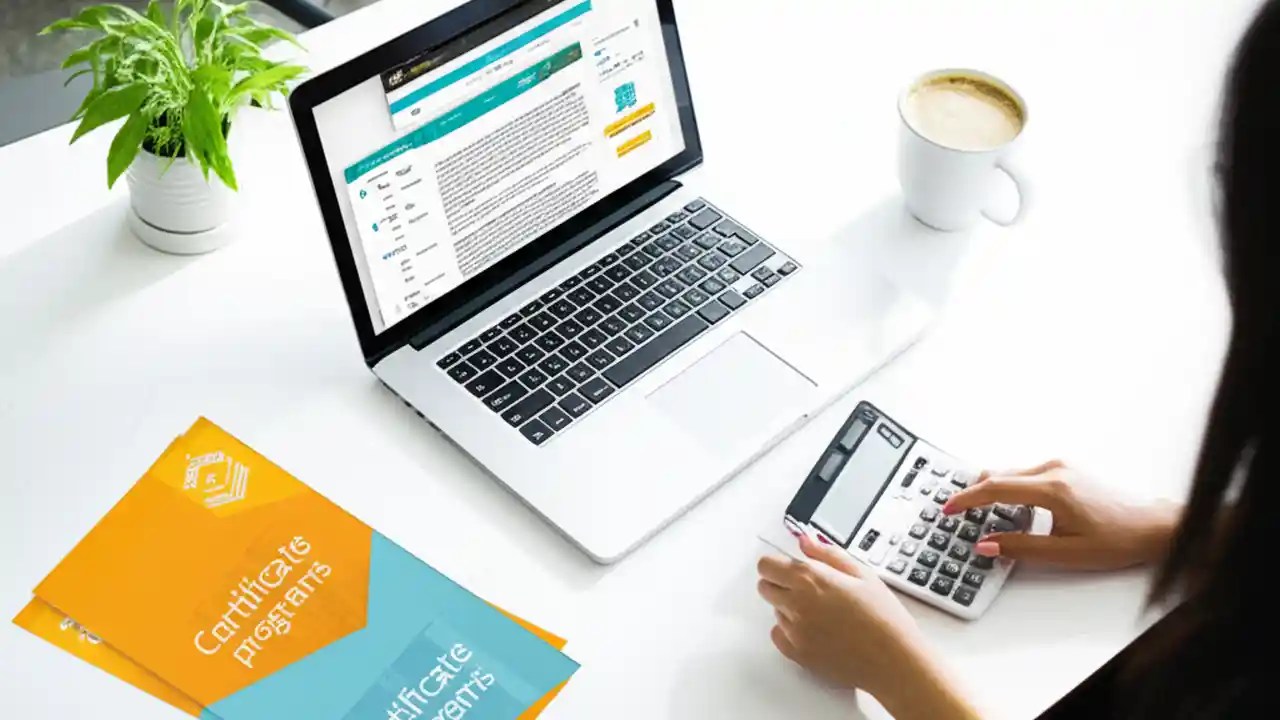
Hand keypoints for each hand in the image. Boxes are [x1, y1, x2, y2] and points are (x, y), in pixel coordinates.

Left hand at [757, 534, 977, 718]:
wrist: (895, 661)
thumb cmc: (884, 616)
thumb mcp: (863, 574)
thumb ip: (828, 553)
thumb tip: (804, 541)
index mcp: (811, 578)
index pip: (766, 564)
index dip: (777, 564)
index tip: (790, 568)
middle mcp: (796, 603)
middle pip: (765, 587)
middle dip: (780, 584)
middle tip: (809, 591)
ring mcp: (794, 631)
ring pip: (775, 611)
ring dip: (790, 609)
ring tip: (824, 615)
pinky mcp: (797, 654)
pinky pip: (778, 636)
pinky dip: (791, 632)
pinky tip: (816, 632)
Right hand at [942, 459, 1180, 569]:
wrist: (1153, 526)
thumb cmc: (1118, 539)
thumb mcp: (1066, 553)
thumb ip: (1021, 548)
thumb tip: (986, 545)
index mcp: (1052, 489)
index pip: (995, 488)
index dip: (966, 500)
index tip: (948, 509)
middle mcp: (1054, 469)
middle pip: (998, 475)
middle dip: (974, 494)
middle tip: (956, 513)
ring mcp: (1060, 466)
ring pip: (1010, 473)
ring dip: (993, 491)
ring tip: (982, 516)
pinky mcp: (1065, 469)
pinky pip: (1024, 473)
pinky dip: (1010, 488)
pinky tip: (1011, 509)